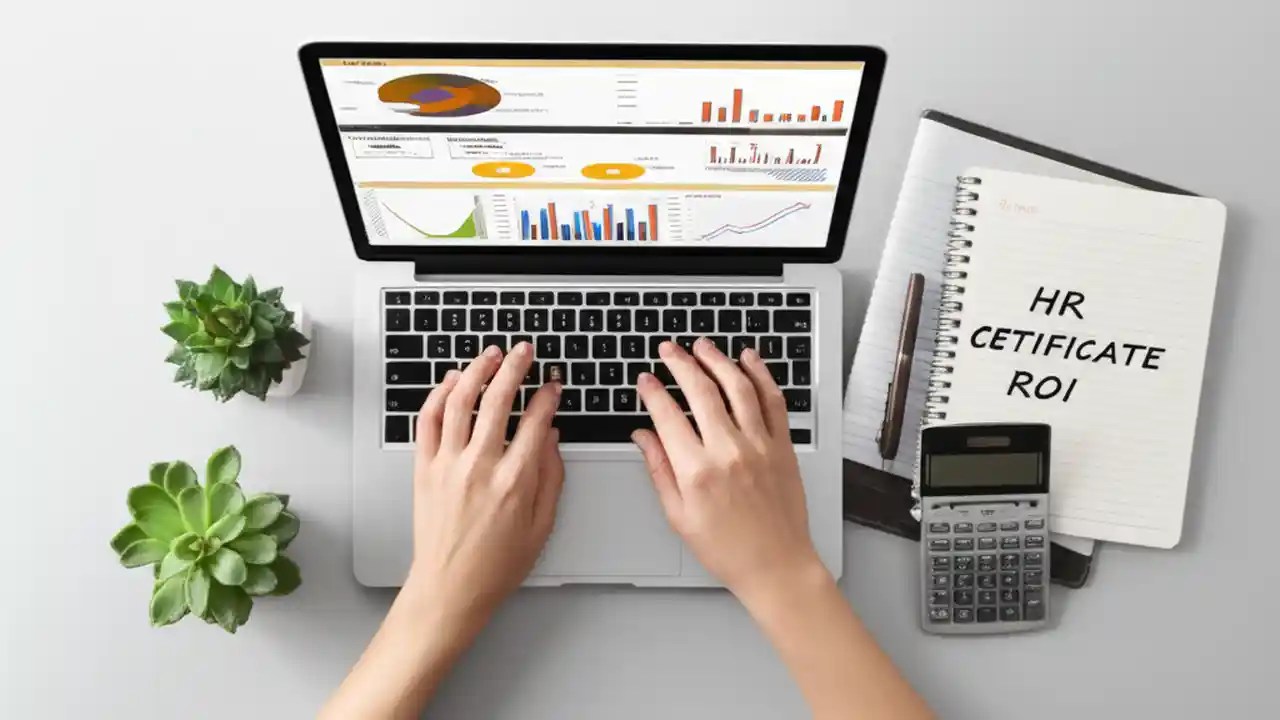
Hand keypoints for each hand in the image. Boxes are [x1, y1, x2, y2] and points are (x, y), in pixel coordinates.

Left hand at [409, 342, 563, 622]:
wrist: (450, 587)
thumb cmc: (496, 564)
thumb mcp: (542, 526)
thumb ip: (551, 477)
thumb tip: (551, 438)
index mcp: (514, 482)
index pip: (535, 421)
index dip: (547, 397)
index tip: (552, 386)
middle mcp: (480, 467)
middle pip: (499, 400)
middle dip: (515, 367)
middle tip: (524, 351)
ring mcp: (448, 465)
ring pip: (461, 401)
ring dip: (477, 371)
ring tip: (490, 355)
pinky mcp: (424, 468)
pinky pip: (428, 420)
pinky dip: (439, 394)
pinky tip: (452, 380)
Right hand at [632, 338, 823, 604]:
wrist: (776, 565)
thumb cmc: (727, 548)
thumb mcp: (678, 515)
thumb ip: (659, 470)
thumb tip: (643, 437)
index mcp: (696, 471)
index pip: (667, 415)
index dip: (652, 391)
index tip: (645, 380)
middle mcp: (728, 451)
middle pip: (701, 390)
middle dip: (680, 363)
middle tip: (669, 350)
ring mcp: (759, 445)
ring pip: (738, 387)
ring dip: (718, 360)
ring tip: (703, 346)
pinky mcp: (782, 446)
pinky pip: (773, 400)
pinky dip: (761, 375)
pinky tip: (749, 359)